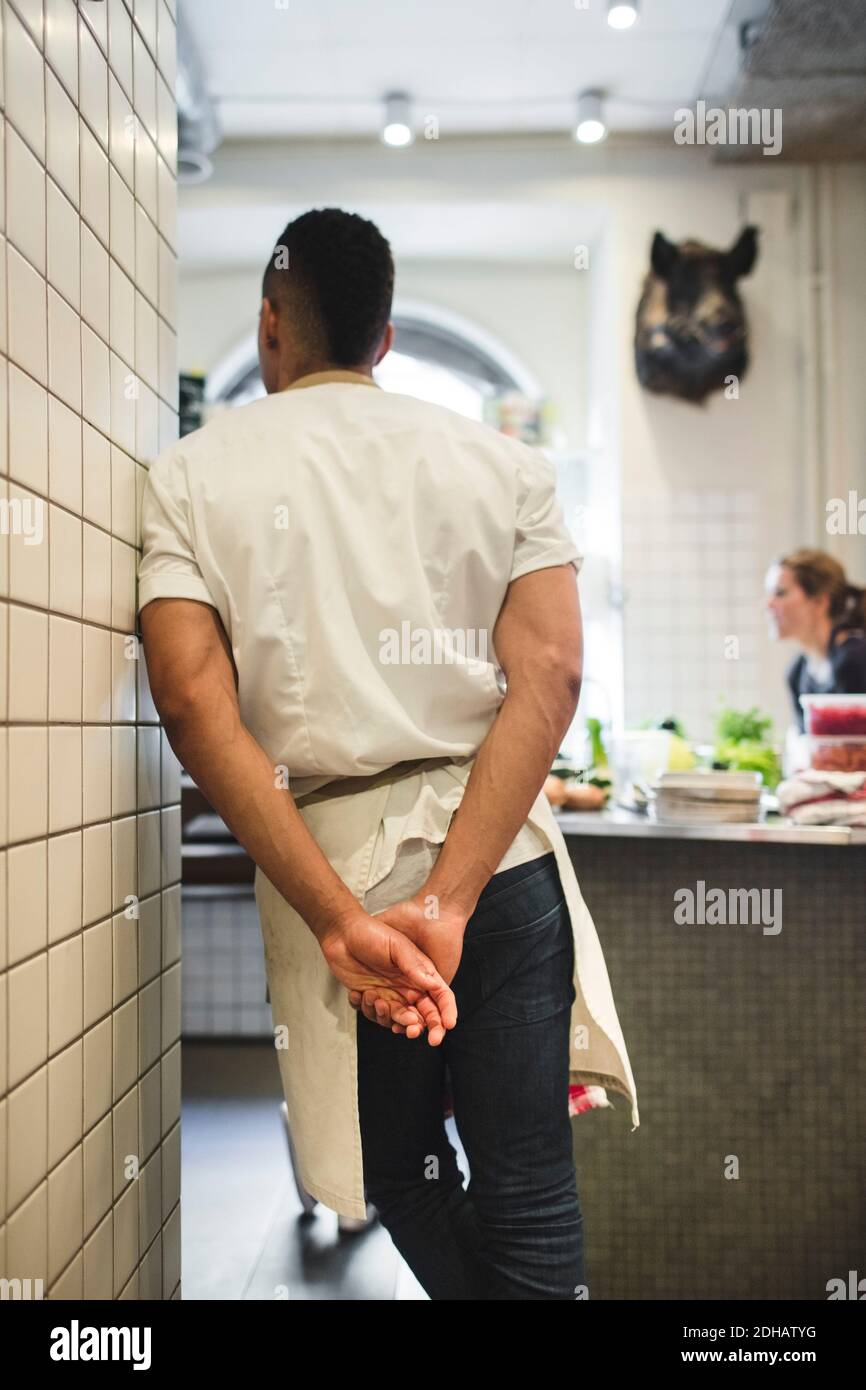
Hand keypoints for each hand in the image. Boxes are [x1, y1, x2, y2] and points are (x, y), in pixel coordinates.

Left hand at [320, 911, 456, 1044]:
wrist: (342, 933)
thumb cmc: (372, 933)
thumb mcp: (397, 946)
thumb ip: (414, 967)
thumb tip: (433, 985)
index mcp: (420, 973)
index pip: (440, 996)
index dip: (447, 1012)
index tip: (447, 1026)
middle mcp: (407, 986)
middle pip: (421, 1015)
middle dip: (418, 1026)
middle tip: (411, 1031)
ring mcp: (388, 993)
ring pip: (395, 1019)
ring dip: (387, 1016)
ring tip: (376, 998)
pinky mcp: (370, 998)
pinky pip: (372, 1015)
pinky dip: (367, 1010)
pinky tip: (359, 993)